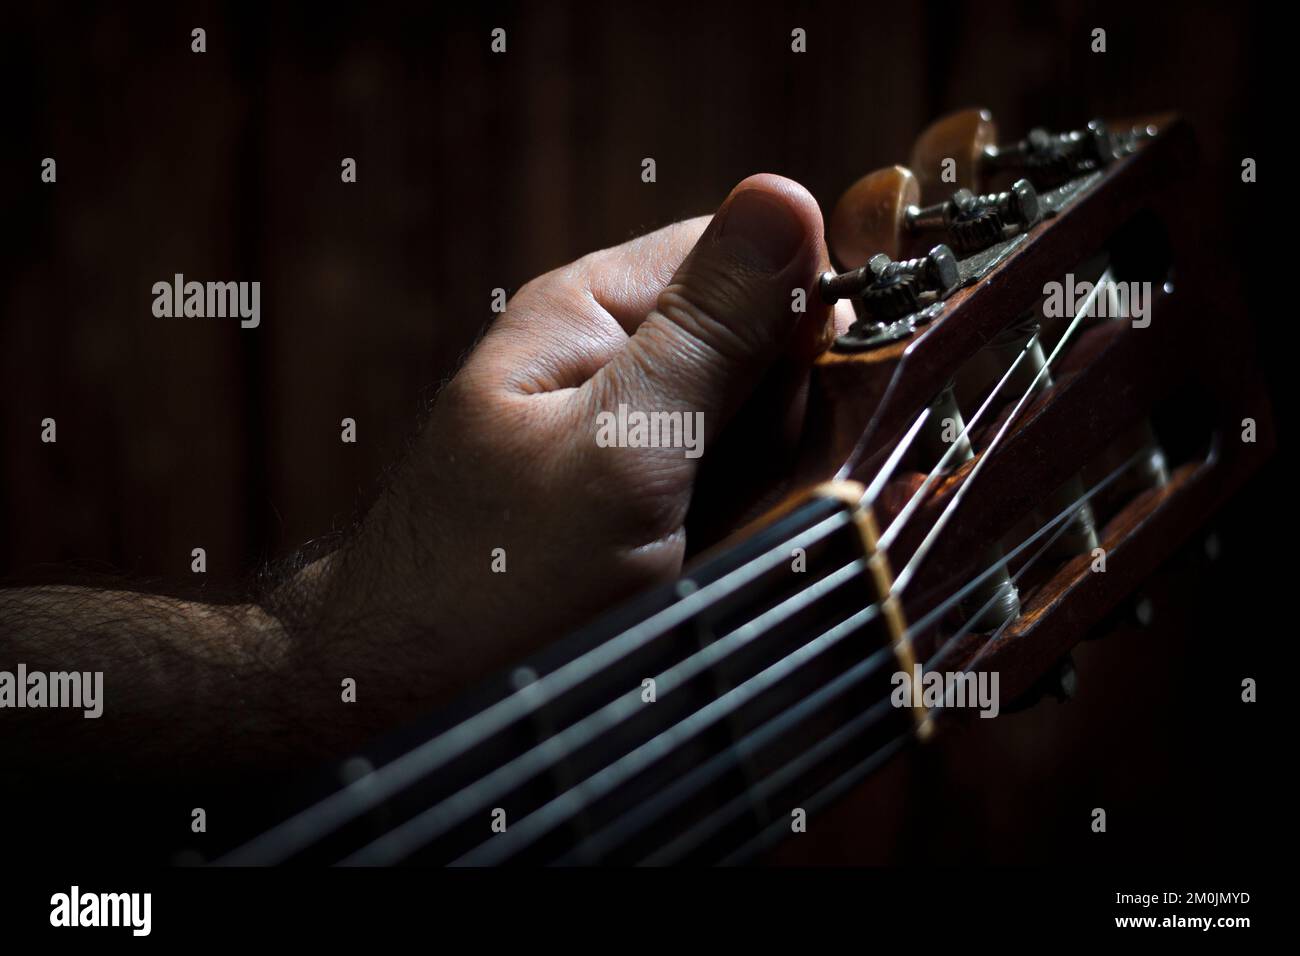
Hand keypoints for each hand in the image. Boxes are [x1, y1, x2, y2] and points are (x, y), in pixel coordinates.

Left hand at [301, 174, 847, 722]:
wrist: (412, 695)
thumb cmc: (494, 576)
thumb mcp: (621, 446)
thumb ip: (709, 333)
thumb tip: (787, 194)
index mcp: (592, 309)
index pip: (741, 251)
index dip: (796, 312)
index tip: (804, 393)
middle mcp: (612, 359)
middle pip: (760, 346)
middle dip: (776, 421)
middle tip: (725, 495)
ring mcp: (627, 433)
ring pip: (757, 427)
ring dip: (761, 483)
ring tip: (703, 543)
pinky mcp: (640, 499)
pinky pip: (731, 488)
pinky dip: (738, 524)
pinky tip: (703, 563)